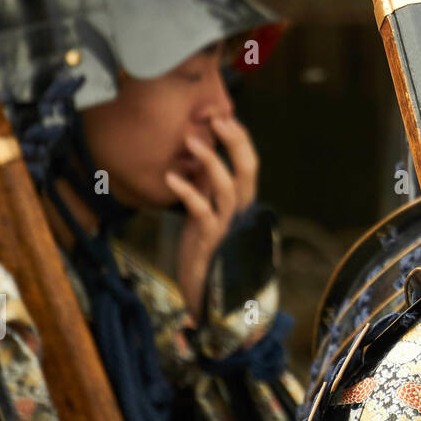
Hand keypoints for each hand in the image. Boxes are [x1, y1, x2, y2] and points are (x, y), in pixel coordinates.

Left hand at [164, 116, 259, 323]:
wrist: (209, 302)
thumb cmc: (205, 257)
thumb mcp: (206, 217)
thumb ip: (208, 191)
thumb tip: (201, 159)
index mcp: (241, 205)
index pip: (248, 167)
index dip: (240, 141)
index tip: (225, 117)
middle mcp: (240, 213)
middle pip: (248, 170)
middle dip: (236, 142)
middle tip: (219, 118)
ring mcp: (227, 227)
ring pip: (227, 187)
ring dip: (211, 161)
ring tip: (192, 140)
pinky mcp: (209, 241)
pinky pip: (201, 211)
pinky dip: (187, 191)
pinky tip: (171, 178)